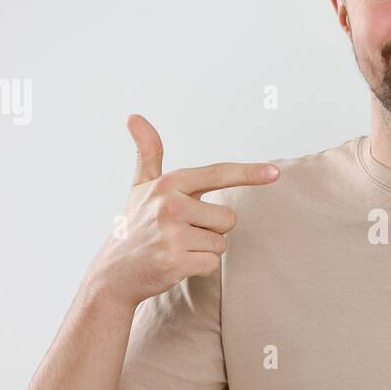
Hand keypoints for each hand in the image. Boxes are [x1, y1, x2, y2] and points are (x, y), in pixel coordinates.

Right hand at [87, 114, 279, 307]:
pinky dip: (200, 268)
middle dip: (212, 230)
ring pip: (221, 243)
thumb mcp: (141, 187)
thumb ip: (148, 152)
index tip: (275, 172)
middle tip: (182, 234)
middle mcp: (170, 206)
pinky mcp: (175, 261)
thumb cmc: (136, 227)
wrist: (116, 273)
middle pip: (228, 219)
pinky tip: (177, 264)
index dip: (249, 173)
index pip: (217, 174)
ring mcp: (172, 234)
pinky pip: (213, 264)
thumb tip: (135, 116)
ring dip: (204, 250)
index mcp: (168, 184)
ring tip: (176, 248)